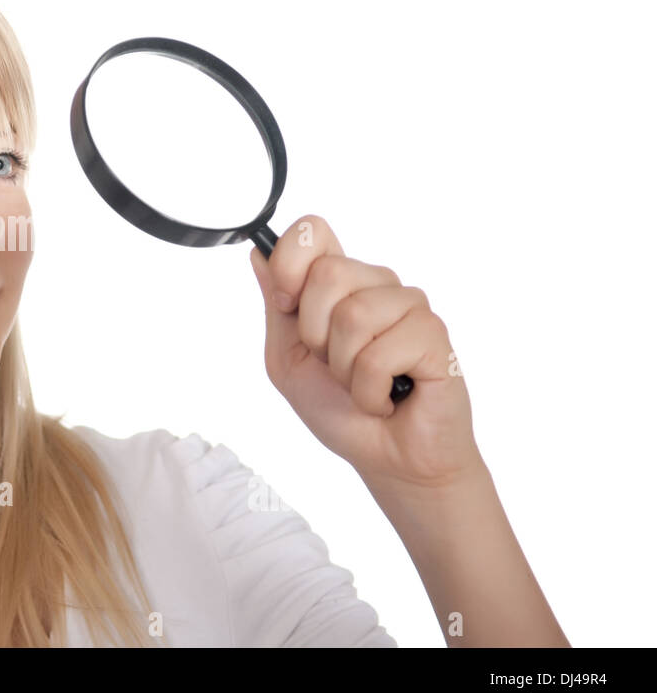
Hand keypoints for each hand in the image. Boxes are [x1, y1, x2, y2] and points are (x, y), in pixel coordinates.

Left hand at [249, 214, 479, 490]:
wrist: (388, 460)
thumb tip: (259, 253)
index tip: (285, 303)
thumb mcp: (287, 359)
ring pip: (354, 314)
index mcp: (340, 285)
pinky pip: (381, 352)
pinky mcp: (434, 336)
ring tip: (364, 384)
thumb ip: (276, 306)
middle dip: (315, 334)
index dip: (290, 261)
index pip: (313, 232)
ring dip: (345, 369)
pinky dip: (370, 390)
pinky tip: (388, 397)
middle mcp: (377, 286)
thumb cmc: (341, 411)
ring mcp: (410, 307)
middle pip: (328, 273)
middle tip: (335, 366)